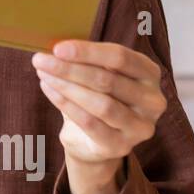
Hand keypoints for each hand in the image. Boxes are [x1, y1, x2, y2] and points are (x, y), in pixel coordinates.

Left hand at [31, 40, 166, 193]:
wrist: (93, 140)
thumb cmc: (97, 95)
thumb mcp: (98, 73)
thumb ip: (87, 60)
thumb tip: (56, 47)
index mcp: (150, 74)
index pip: (121, 58)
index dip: (88, 52)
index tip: (58, 48)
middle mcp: (152, 101)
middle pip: (108, 80)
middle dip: (70, 69)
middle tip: (41, 60)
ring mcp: (140, 127)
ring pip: (101, 104)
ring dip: (66, 87)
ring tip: (43, 75)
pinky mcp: (121, 146)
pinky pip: (90, 123)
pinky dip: (65, 105)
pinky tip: (48, 90)